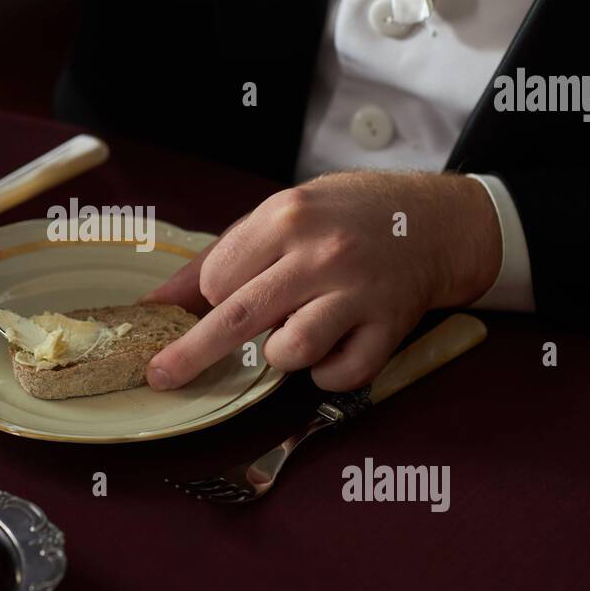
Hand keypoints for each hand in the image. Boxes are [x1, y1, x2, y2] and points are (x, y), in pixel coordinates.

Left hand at [141, 172, 501, 390]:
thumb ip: (220, 257)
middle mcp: (320, 254)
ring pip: (291, 351)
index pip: (217, 280)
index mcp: (286, 217)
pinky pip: (341, 375)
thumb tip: (157, 303)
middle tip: (162, 376)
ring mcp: (358, 293)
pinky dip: (328, 373)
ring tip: (295, 330)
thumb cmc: (345, 215)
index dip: (214, 296)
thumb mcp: (281, 213)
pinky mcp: (389, 327)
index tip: (227, 295)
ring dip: (281, 354)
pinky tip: (334, 345)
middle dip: (192, 354)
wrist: (432, 219)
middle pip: (238, 318)